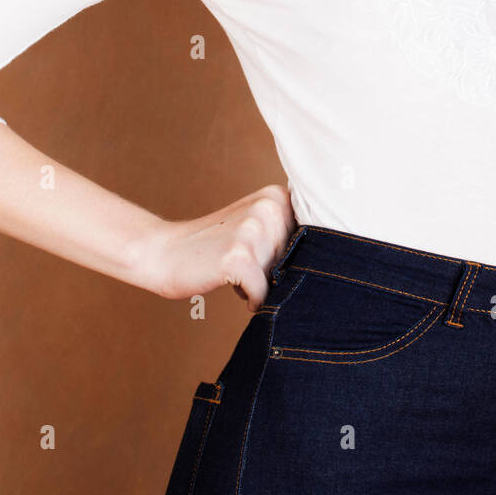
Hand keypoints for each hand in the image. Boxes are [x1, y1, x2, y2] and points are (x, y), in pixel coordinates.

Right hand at [139, 183, 296, 310]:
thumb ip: (290, 229)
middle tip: (242, 261)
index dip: (288, 256)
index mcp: (277, 195)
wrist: (164, 252)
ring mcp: (253, 231)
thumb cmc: (214, 245)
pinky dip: (251, 298)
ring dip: (260, 283)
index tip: (265, 253)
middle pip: (295, 260)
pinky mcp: (239, 258)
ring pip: (279, 278)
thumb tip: (331, 258)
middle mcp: (269, 207)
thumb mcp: (256, 223)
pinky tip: (232, 285)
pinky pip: (262, 293)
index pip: (311, 240)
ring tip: (235, 270)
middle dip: (273, 271)